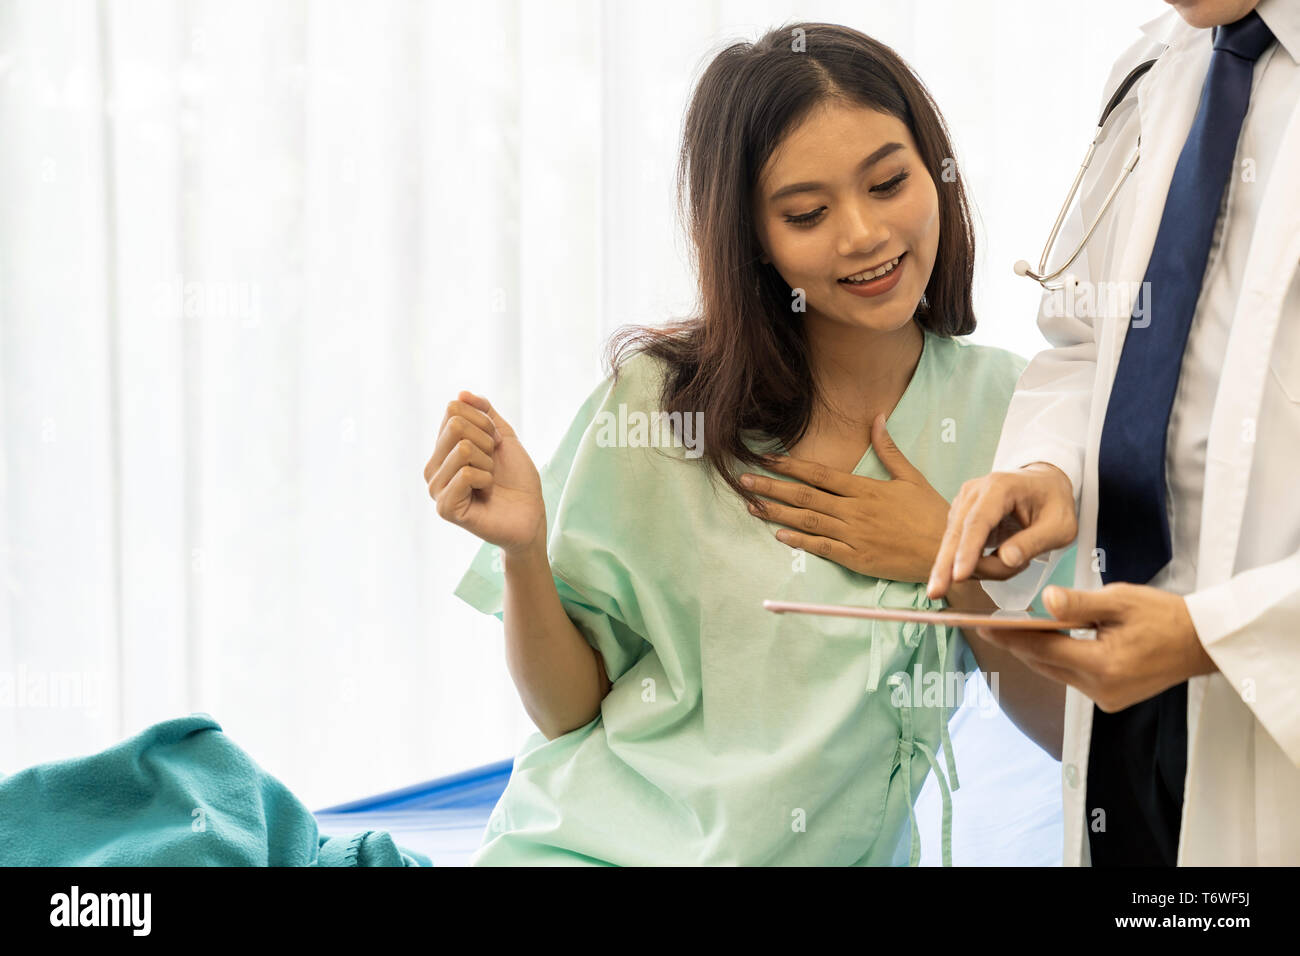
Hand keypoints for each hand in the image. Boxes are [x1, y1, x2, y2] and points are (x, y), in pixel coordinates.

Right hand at [423, 392, 545, 554]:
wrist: (530, 514)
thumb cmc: (516, 479)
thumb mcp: (503, 436)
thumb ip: (484, 412)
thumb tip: (461, 394)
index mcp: (442, 449)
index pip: (454, 410)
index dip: (485, 423)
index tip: (493, 445)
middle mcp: (433, 467)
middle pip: (456, 426)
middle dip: (486, 442)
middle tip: (493, 465)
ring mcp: (436, 488)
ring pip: (463, 449)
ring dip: (488, 464)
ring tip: (489, 481)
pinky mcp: (445, 508)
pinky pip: (466, 474)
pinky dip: (486, 480)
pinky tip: (486, 494)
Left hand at [740, 414, 949, 583]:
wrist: (945, 553)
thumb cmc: (931, 514)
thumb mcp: (911, 477)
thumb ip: (889, 449)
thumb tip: (877, 418)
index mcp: (865, 489)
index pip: (820, 474)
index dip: (791, 465)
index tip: (767, 458)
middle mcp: (854, 511)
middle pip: (805, 497)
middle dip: (772, 487)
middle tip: (744, 480)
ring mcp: (854, 536)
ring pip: (808, 522)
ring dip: (778, 514)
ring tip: (753, 506)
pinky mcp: (857, 559)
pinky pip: (822, 549)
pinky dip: (800, 542)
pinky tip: (779, 536)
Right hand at [926, 462, 1077, 599]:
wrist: (1043, 484)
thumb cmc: (1054, 503)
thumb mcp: (1059, 526)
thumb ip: (1034, 542)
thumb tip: (1007, 559)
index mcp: (999, 487)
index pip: (978, 522)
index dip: (967, 551)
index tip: (959, 576)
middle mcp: (973, 493)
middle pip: (955, 534)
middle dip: (945, 566)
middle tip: (936, 592)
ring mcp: (962, 504)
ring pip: (958, 547)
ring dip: (982, 567)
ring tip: (1021, 562)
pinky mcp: (959, 518)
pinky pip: (961, 549)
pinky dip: (979, 563)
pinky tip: (1003, 559)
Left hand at [975, 584, 1217, 711]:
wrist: (1203, 643)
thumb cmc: (1164, 615)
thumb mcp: (1120, 600)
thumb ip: (1079, 603)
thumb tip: (1046, 602)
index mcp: (1104, 665)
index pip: (1043, 650)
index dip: (1010, 637)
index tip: (982, 625)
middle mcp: (1102, 689)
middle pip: (1045, 664)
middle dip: (1016, 644)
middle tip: (986, 626)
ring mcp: (1107, 698)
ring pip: (1056, 672)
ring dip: (1035, 652)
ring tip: (1006, 631)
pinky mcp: (1111, 699)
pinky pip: (1072, 677)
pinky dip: (1057, 659)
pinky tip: (1043, 642)